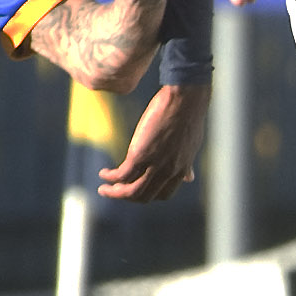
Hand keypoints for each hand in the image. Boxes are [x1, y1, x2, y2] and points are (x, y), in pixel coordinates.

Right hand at [98, 83, 208, 202]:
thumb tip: (190, 177)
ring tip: (104, 189)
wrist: (186, 98)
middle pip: (145, 196)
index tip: (137, 188)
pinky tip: (104, 174)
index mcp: (181, 170)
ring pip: (132, 191)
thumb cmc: (189, 115)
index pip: (163, 194)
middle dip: (128, 196)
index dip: (149, 194)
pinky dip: (110, 177)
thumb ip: (187, 164)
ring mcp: (155, 164)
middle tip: (116, 192)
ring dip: (115, 193)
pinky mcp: (141, 154)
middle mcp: (168, 171)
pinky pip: (122, 174)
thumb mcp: (191, 145)